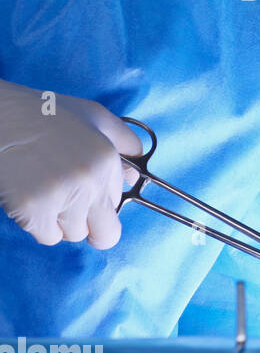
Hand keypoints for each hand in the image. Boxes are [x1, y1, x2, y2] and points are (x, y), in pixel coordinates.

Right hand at [0, 80, 141, 247]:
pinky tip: (31, 198)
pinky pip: (47, 237)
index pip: (118, 202)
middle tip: (76, 214)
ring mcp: (60, 198)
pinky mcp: (31, 210)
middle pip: (107, 234)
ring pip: (73, 235)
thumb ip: (126, 142)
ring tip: (46, 191)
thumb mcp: (95, 117)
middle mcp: (89, 181)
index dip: (102, 199)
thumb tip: (135, 177)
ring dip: (61, 221)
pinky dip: (39, 224)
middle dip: (95, 229)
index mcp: (107, 160)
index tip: (87, 189)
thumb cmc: (44, 115)